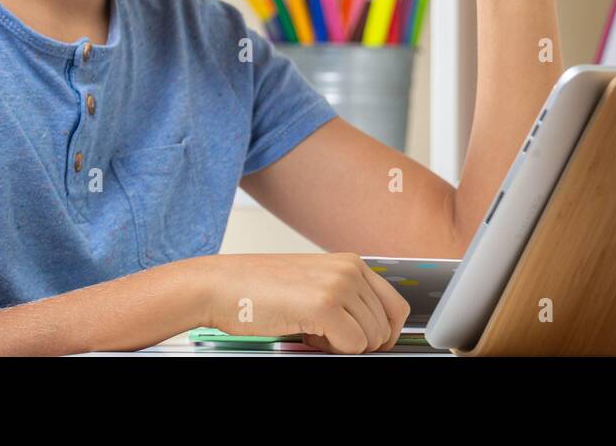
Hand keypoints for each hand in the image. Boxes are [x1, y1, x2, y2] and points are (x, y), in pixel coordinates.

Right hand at [198, 253, 409, 353]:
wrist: (219, 286)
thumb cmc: (258, 290)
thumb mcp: (314, 286)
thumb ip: (347, 302)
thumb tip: (376, 336)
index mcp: (351, 263)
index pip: (395, 307)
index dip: (383, 334)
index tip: (362, 343)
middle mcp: (350, 269)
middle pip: (386, 328)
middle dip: (360, 343)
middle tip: (326, 337)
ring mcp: (339, 285)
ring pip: (371, 340)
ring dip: (343, 347)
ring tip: (311, 331)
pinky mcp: (325, 305)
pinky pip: (352, 346)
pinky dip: (332, 351)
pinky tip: (306, 335)